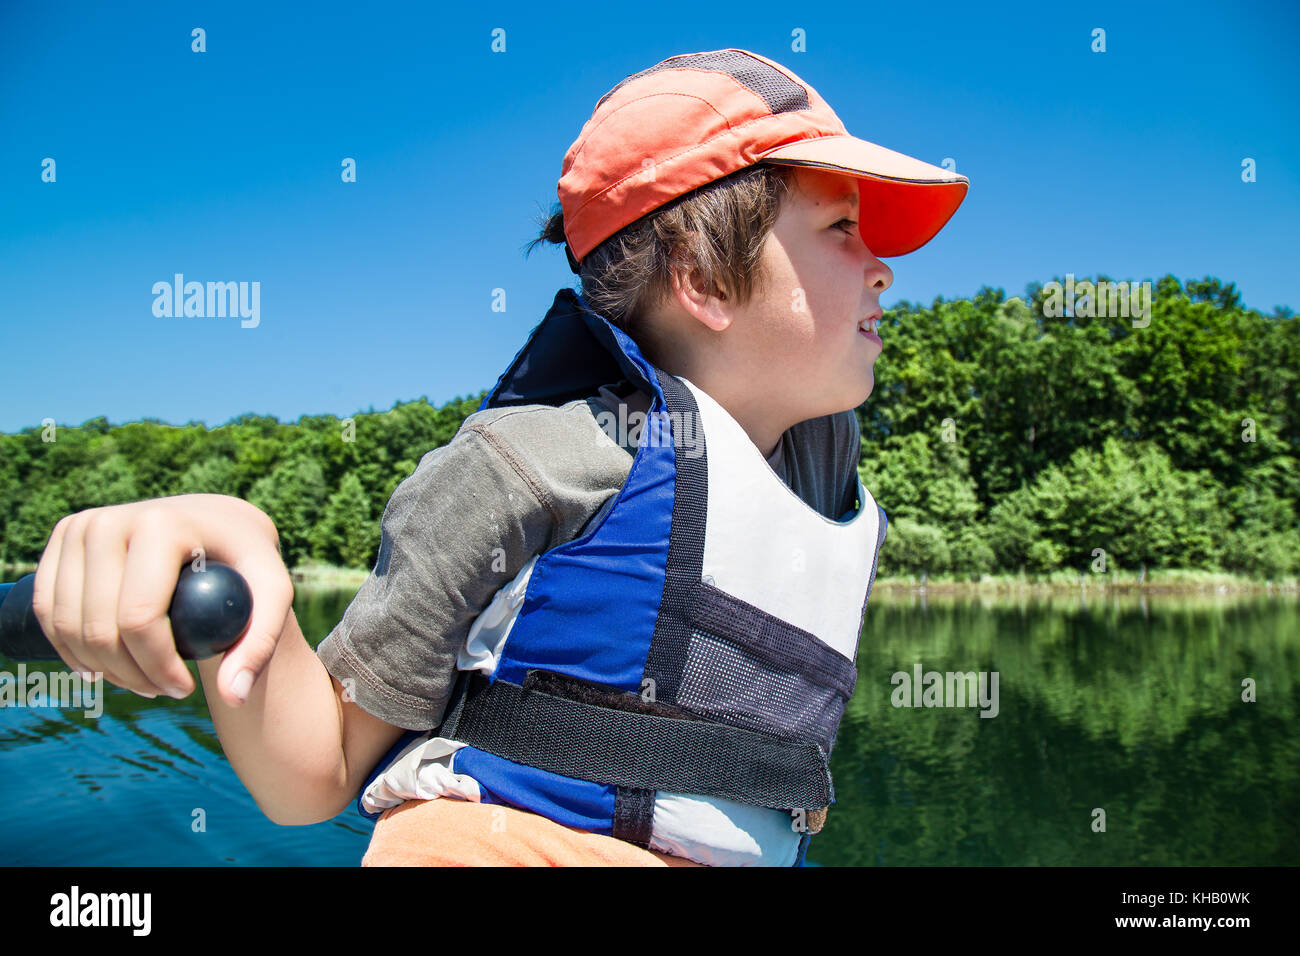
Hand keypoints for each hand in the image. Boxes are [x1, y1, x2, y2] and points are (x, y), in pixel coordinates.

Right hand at [30, 493, 292, 705]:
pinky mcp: (64, 537)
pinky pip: (48, 610)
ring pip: (67, 625)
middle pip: (100, 626)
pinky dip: (69, 649)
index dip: (156, 666)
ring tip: (141, 680)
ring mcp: (82, 526)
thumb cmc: (247, 561)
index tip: (184, 688)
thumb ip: (261, 644)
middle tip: (164, 690)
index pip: (139, 617)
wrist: (218, 523)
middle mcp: (112, 521)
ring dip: (100, 669)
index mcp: (161, 525)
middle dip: (130, 675)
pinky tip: (100, 667)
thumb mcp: (271, 593)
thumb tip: (234, 696)